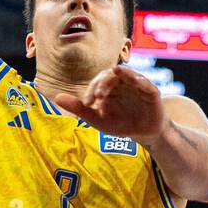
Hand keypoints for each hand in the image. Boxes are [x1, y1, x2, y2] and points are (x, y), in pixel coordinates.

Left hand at [52, 65, 168, 145]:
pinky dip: (139, 80)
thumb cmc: (121, 124)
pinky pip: (145, 83)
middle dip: (104, 83)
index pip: (98, 81)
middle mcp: (122, 83)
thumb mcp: (98, 120)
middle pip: (111, 75)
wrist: (143, 134)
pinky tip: (135, 81)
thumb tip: (56, 97)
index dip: (92, 89)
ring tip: (115, 73)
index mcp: (109, 87)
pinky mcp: (151, 91)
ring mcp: (137, 85)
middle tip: (98, 95)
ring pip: (128, 74)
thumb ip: (79, 108)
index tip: (88, 103)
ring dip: (121, 75)